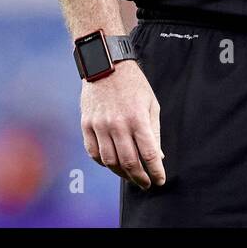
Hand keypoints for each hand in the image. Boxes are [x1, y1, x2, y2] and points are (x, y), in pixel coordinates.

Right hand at [81, 59, 166, 188]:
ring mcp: (99, 125)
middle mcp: (118, 124)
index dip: (156, 172)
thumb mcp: (151, 104)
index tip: (160, 181)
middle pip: (129, 163)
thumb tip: (158, 157)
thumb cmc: (133, 84)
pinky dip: (103, 162)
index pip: (149, 154)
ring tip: (130, 176)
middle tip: (146, 183)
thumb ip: (154, 132)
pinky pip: (93, 152)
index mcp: (138, 118)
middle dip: (140, 178)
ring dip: (122, 174)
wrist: (106, 64)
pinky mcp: (86, 124)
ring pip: (110, 161)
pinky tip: (112, 163)